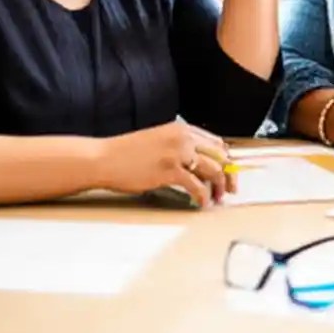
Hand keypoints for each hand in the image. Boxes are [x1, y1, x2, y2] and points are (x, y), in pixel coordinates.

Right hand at [96, 120, 233, 206]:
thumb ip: (180, 147)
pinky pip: (197, 186)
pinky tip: (202, 203)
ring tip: (217, 198)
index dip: (226, 160)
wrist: (104, 158)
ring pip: (213, 170)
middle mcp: (183, 138)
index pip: (216, 143)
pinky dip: (203, 197)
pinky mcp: (169, 171)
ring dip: (219, 187)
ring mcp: (177, 154)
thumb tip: (200, 163)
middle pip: (220, 156)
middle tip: (230, 189)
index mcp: (182, 129)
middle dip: (229, 174)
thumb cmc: (127, 153)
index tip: (229, 172)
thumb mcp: (159, 140)